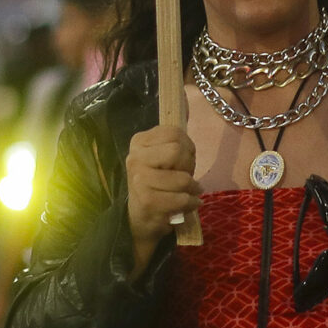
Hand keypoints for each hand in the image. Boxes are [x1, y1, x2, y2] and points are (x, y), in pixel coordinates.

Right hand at [125, 124, 196, 271]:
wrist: (141, 217)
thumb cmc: (159, 183)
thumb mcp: (165, 157)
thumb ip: (176, 140)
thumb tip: (189, 110)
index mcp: (139, 142)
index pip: (174, 133)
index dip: (187, 147)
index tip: (184, 160)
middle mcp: (135, 158)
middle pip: (177, 151)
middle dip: (189, 165)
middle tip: (186, 176)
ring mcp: (139, 180)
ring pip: (182, 178)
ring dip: (192, 188)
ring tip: (189, 191)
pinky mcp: (147, 201)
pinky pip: (181, 198)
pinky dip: (191, 202)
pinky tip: (190, 203)